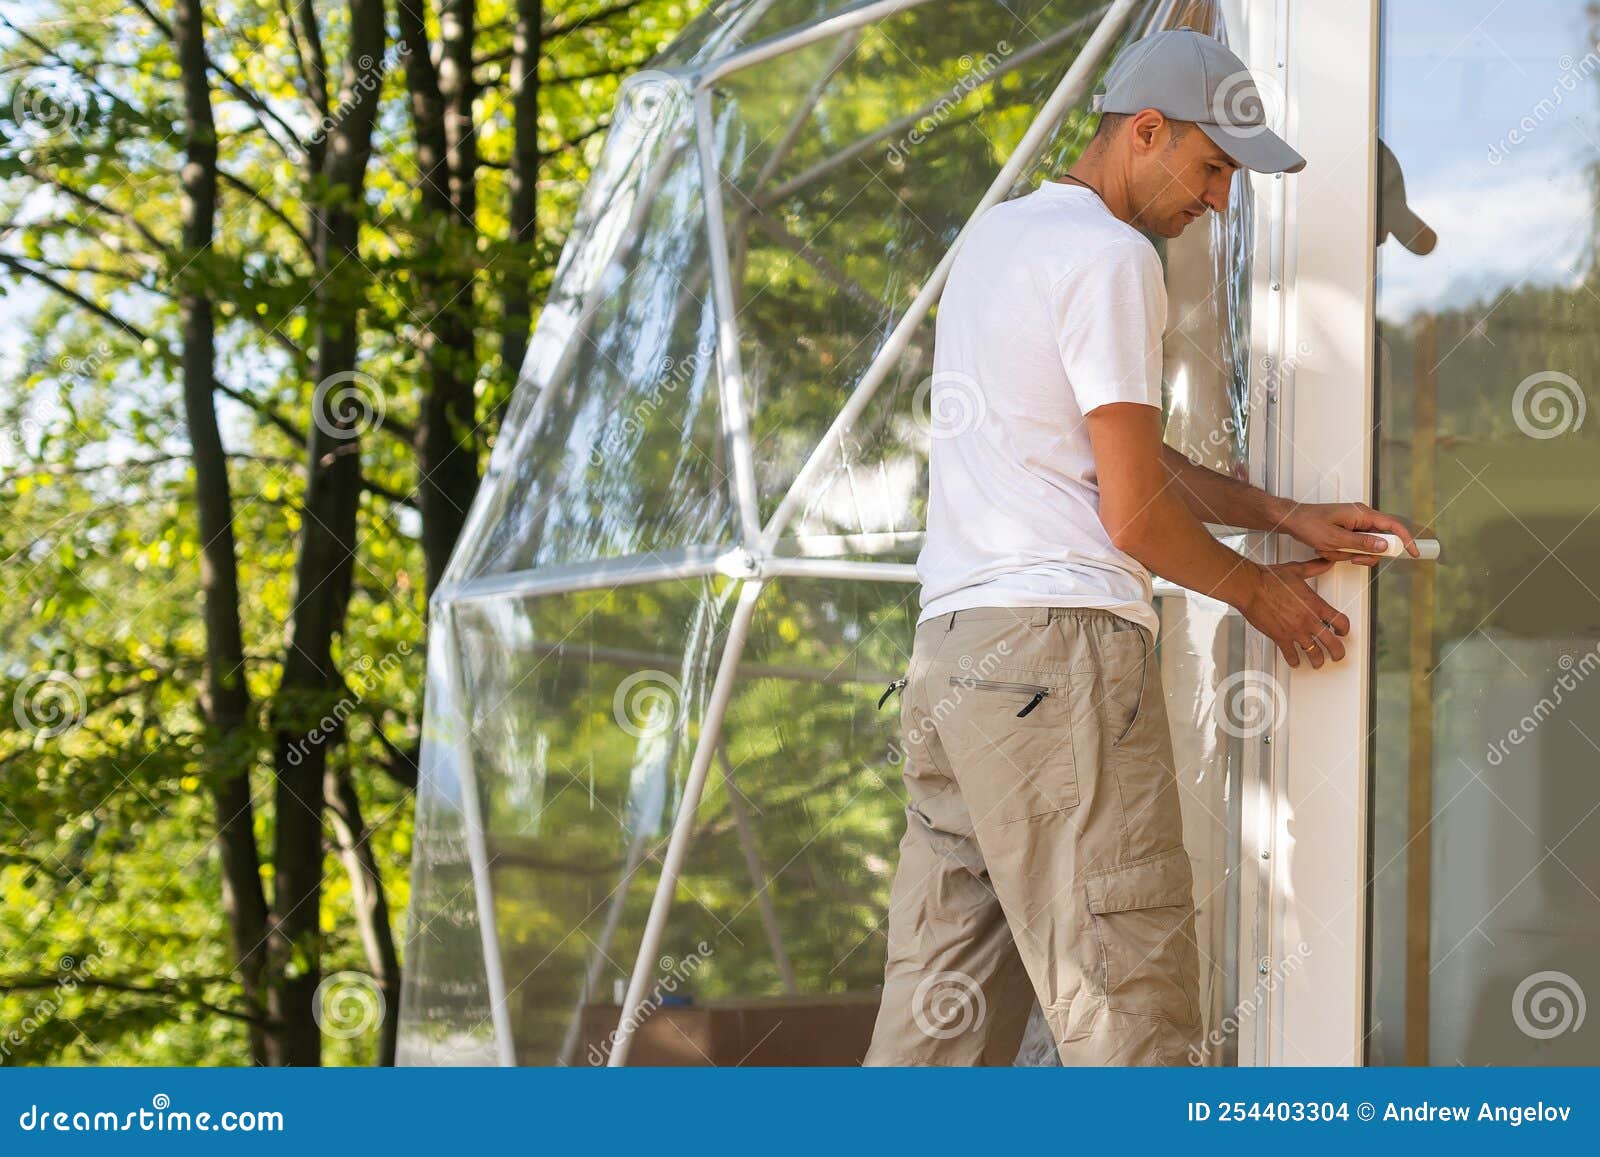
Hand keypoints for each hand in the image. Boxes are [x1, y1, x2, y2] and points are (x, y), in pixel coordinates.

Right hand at [1236, 559, 1351, 668]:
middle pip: (1332, 644)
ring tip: (1318, 663)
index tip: (1342, 632)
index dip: (1345, 630)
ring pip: (1314, 654)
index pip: (1341, 622)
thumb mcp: (1297, 570)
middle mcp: (1308, 621)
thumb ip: (1314, 568)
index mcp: (1316, 604)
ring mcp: (1295, 631)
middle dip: (1337, 653)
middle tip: (1337, 655)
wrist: (1251, 587)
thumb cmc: (1269, 579)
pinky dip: (1294, 661)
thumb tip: (1326, 562)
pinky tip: (1295, 662)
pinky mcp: (1280, 637)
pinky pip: (1291, 655)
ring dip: (1317, 660)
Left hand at [1281, 501, 1422, 566]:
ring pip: (1364, 548)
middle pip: (1379, 541)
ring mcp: (1353, 525)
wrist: (1291, 521)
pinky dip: (1339, 553)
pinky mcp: (1346, 531)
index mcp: (1362, 514)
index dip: (1406, 539)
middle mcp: (1361, 518)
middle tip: (1350, 556)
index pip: (1393, 526)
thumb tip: (1385, 545)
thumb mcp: (1336, 538)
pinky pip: (1352, 548)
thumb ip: (1362, 543)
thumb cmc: (1309, 524)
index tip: (1414, 553)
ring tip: (1329, 549)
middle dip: (1364, 553)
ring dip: (1347, 554)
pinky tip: (1325, 549)